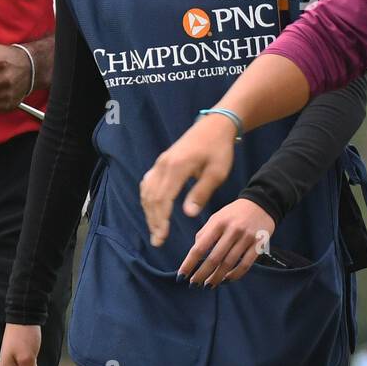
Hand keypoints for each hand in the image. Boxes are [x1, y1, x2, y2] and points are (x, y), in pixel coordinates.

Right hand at [139, 112, 237, 246]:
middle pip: (152, 198)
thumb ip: (201, 193)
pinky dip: (147, 198)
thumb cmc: (219, 149)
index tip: (162, 237)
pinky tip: (151, 209)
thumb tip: (188, 215)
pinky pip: (148, 182)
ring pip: (147, 191)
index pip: (163, 199)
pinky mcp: (161, 161)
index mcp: (177, 168)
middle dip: (153, 221)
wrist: (215, 125)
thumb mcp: (216, 173)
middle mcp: (163, 165)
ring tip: (155, 230)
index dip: (161, 220)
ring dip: (149, 212)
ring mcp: (160, 162)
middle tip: (157, 240)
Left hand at [179, 198, 275, 286]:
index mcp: (218, 223)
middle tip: (194, 284)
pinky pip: (245, 265)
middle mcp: (232, 230)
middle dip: (202, 274)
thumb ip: (204, 233)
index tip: (181, 276)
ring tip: (208, 285)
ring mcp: (246, 238)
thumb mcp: (216, 217)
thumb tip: (194, 253)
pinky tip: (226, 280)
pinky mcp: (258, 244)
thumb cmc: (234, 213)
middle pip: (214, 259)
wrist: (262, 203)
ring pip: (229, 264)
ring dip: (217, 277)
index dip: (189, 263)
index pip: (200, 247)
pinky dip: (234, 275)